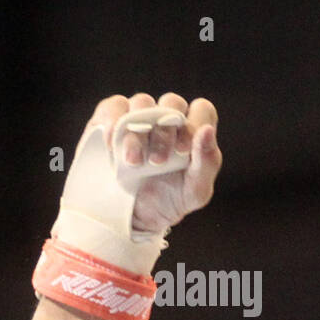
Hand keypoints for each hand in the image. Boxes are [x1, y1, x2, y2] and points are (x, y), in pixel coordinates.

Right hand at [85, 92, 221, 234]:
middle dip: (165, 132)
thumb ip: (207, 161)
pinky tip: (112, 146)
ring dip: (138, 133)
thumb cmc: (170, 199)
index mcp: (193, 130)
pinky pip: (114, 106)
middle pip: (171, 103)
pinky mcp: (112, 118)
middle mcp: (167, 117)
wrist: (134, 216)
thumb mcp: (195, 190)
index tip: (183, 151)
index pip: (201, 109)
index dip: (195, 123)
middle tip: (158, 162)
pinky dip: (113, 122)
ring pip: (142, 103)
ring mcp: (139, 114)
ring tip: (134, 162)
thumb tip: (207, 130)